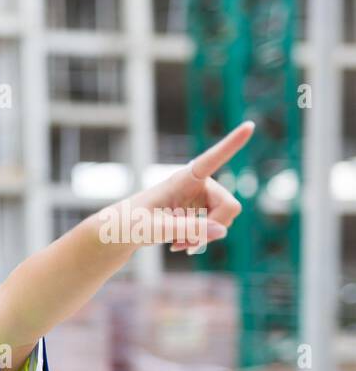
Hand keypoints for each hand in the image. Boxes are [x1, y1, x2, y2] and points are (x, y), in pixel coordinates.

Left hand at [110, 120, 253, 253]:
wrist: (122, 232)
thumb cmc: (131, 224)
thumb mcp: (155, 229)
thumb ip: (187, 229)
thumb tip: (223, 231)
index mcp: (183, 179)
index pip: (211, 160)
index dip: (231, 144)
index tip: (248, 125)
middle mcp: (198, 184)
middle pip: (229, 206)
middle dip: (214, 228)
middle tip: (188, 243)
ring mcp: (201, 198)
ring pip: (225, 221)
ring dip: (205, 237)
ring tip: (178, 243)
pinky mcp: (200, 211)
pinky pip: (216, 229)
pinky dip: (201, 240)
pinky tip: (179, 245)